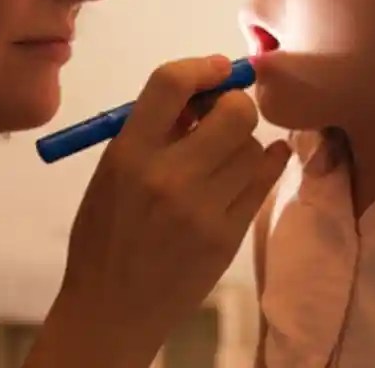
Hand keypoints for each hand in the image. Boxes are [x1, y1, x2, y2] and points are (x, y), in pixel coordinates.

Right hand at [28, 55, 289, 367]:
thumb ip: (151, 132)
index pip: (170, 83)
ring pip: (253, 146)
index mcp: (128, 154)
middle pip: (231, 111)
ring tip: (223, 157)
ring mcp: (202, 209)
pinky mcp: (228, 235)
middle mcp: (167, 177)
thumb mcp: (112, 173)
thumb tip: (201, 94)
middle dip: (233, 104)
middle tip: (222, 115)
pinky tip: (261, 160)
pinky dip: (267, 161)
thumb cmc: (107, 233)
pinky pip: (265, 179)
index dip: (201, 66)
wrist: (113, 307)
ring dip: (243, 142)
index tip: (216, 68)